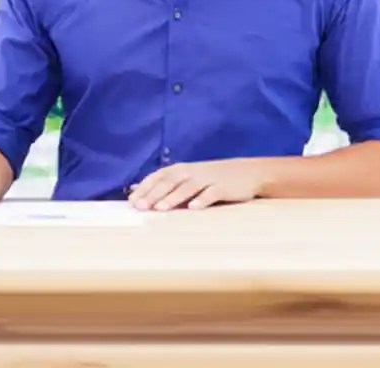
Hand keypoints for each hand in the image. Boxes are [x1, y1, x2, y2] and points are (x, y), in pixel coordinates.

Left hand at [128, 158, 265, 211]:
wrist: (248, 173)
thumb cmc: (212, 179)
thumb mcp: (189, 178)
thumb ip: (165, 184)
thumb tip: (136, 190)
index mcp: (182, 170)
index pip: (159, 176)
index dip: (145, 187)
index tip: (132, 201)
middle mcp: (192, 172)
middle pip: (170, 182)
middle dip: (154, 194)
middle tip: (141, 206)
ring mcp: (208, 179)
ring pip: (188, 187)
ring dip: (173, 197)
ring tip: (160, 208)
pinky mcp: (223, 188)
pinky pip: (211, 194)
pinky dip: (202, 200)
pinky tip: (193, 208)